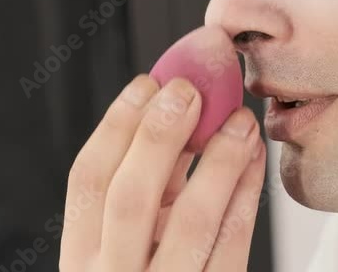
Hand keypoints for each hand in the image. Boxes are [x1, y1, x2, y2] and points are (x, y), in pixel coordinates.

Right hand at [59, 75, 266, 270]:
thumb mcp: (127, 250)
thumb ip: (143, 199)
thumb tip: (172, 115)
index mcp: (83, 263)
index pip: (86, 183)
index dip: (116, 126)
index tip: (146, 83)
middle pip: (130, 196)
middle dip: (160, 134)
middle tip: (190, 88)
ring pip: (190, 221)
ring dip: (217, 160)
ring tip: (240, 118)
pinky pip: (232, 246)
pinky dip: (246, 196)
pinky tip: (255, 160)